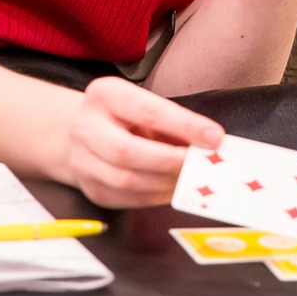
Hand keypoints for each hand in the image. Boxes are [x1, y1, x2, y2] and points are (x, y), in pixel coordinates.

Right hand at [62, 76, 223, 207]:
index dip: (184, 126)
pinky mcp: (91, 188)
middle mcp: (86, 127)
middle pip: (127, 151)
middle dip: (170, 161)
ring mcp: (82, 161)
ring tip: (191, 178)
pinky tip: (174, 189)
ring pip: (126, 181)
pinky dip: (156, 197)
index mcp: (105, 95)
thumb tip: (209, 143)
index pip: (147, 111)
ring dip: (165, 183)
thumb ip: (172, 123)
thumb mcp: (144, 105)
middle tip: (201, 164)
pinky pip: (127, 199)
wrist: (82, 131)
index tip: (214, 137)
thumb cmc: (123, 116)